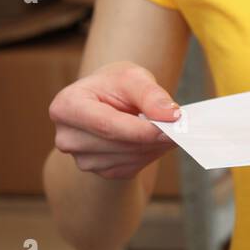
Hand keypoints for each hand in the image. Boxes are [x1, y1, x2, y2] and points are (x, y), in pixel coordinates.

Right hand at [49, 61, 179, 179]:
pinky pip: (133, 167)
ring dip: (155, 146)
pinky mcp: (101, 171)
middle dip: (154, 137)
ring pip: (130, 158)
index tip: (172, 127)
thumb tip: (172, 115)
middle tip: (183, 128)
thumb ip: (151, 94)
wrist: (106, 103)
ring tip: (169, 129)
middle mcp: (68, 137)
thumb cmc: (115, 87)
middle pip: (120, 144)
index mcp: (66, 107)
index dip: (141, 130)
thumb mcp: (132, 77)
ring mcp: (83, 159)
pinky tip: (154, 140)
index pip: (106, 125)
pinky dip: (150, 154)